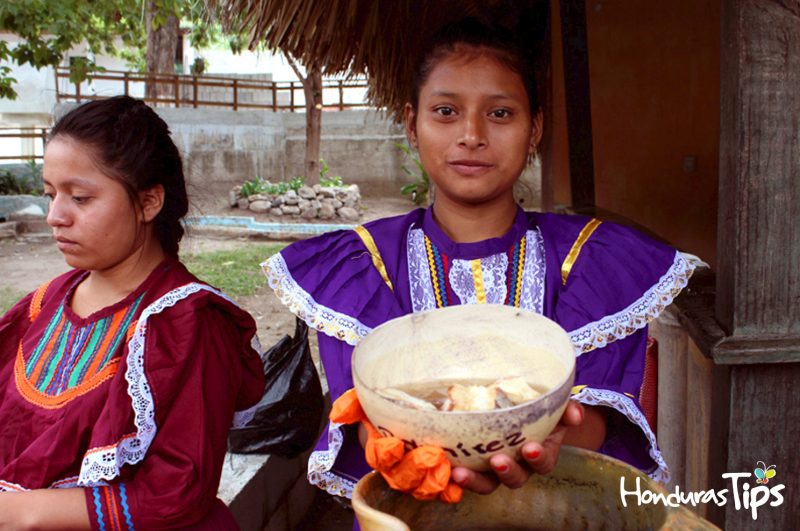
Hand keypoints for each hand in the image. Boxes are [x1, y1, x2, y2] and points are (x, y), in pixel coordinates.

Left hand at [450, 400, 584, 493]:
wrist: (515, 407)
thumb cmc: (536, 409)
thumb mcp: (553, 406)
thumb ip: (566, 408)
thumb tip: (575, 413)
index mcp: (539, 453)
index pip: (542, 463)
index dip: (537, 458)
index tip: (530, 447)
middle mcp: (518, 465)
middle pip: (515, 479)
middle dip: (507, 472)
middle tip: (498, 461)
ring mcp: (493, 468)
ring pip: (487, 483)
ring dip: (475, 480)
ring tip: (461, 473)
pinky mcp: (473, 464)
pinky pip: (465, 474)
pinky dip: (454, 475)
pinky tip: (444, 469)